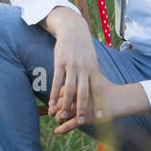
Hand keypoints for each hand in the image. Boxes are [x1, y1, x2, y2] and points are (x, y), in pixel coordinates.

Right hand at [44, 10, 98, 128]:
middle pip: (83, 92)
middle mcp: (83, 69)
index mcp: (93, 69)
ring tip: (62, 116)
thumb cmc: (82, 47)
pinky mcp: (60, 62)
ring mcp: (71, 66)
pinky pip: (56, 81)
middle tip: (80, 122)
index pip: (96, 90)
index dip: (97, 104)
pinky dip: (54, 94)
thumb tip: (96, 87)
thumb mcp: (91, 59)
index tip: (99, 117)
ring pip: (69, 89)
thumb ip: (92, 73)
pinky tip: (52, 103)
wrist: (73, 29)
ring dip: (65, 104)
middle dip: (82, 108)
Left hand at [52, 70, 150, 135]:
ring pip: (63, 113)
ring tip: (56, 120)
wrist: (120, 99)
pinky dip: (62, 129)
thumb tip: (78, 73)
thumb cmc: (108, 88)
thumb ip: (84, 76)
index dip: (57, 96)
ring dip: (57, 117)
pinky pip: (70, 125)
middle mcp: (76, 96)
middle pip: (61, 102)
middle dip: (54, 107)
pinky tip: (56, 131)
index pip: (62, 90)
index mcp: (78, 84)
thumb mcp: (94, 78)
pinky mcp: (85, 118)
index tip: (54, 101)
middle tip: (50, 112)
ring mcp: (80, 107)